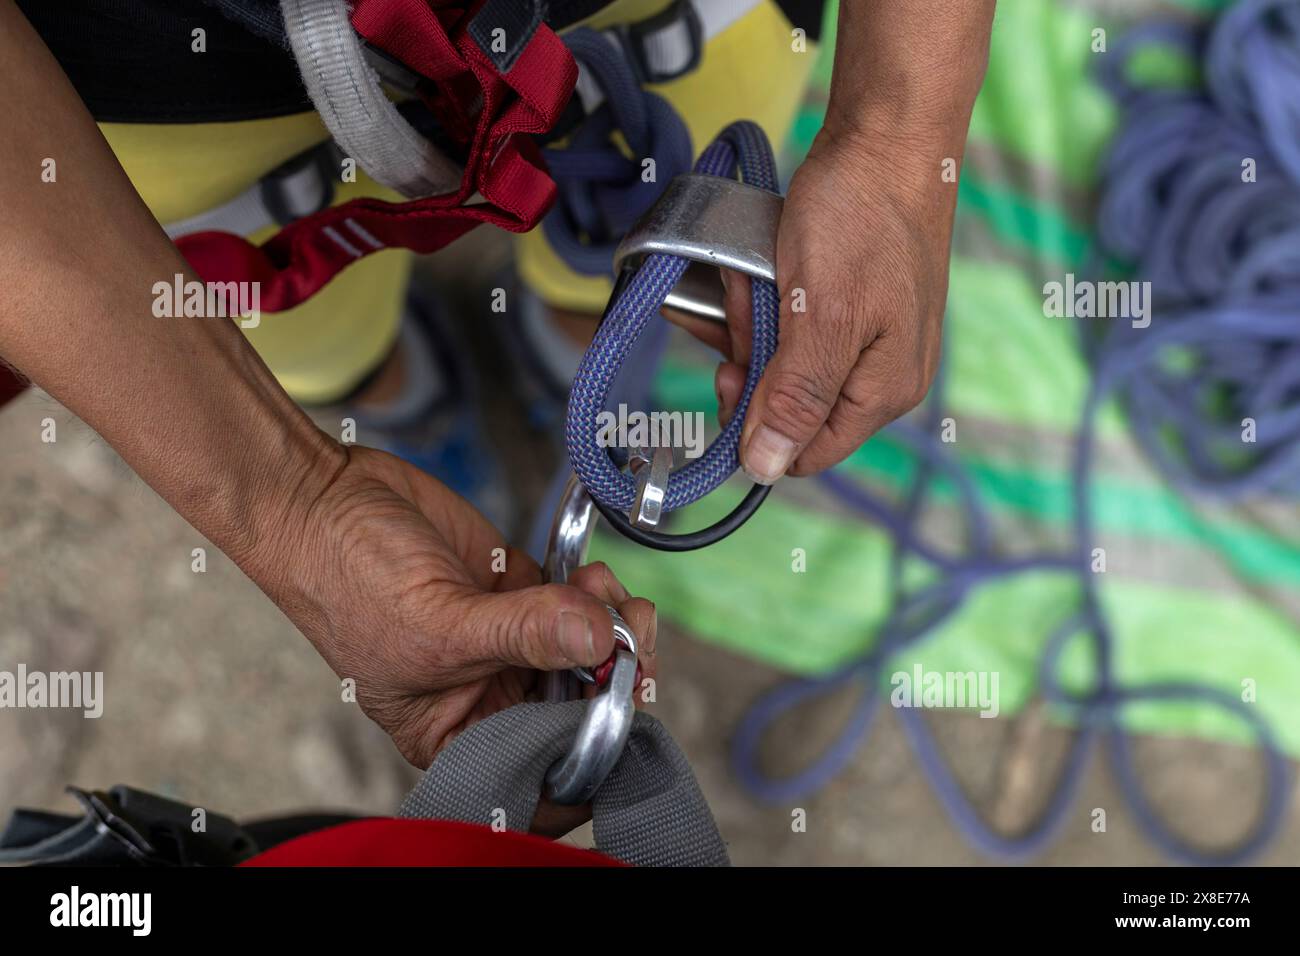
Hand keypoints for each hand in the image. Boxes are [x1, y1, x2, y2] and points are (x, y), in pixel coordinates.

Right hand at [247, 444, 656, 781]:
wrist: (326, 499)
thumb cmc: (344, 580)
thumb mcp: (436, 625)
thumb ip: (522, 633)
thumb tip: (599, 638)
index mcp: (455, 731)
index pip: (538, 770)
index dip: (593, 756)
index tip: (629, 718)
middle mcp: (488, 693)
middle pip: (580, 707)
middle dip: (617, 677)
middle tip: (634, 642)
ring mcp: (509, 639)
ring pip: (590, 652)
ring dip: (615, 627)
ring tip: (607, 596)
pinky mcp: (521, 589)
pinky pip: (581, 603)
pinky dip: (599, 592)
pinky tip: (592, 576)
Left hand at [666, 126, 953, 480]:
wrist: (886, 136)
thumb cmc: (862, 219)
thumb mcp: (820, 316)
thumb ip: (795, 397)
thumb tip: (766, 469)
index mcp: (884, 392)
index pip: (804, 452)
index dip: (756, 425)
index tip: (729, 372)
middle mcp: (882, 375)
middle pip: (790, 406)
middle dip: (754, 358)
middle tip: (745, 304)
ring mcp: (869, 338)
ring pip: (785, 363)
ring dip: (755, 324)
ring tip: (754, 277)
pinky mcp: (852, 306)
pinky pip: (794, 326)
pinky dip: (768, 302)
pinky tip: (761, 271)